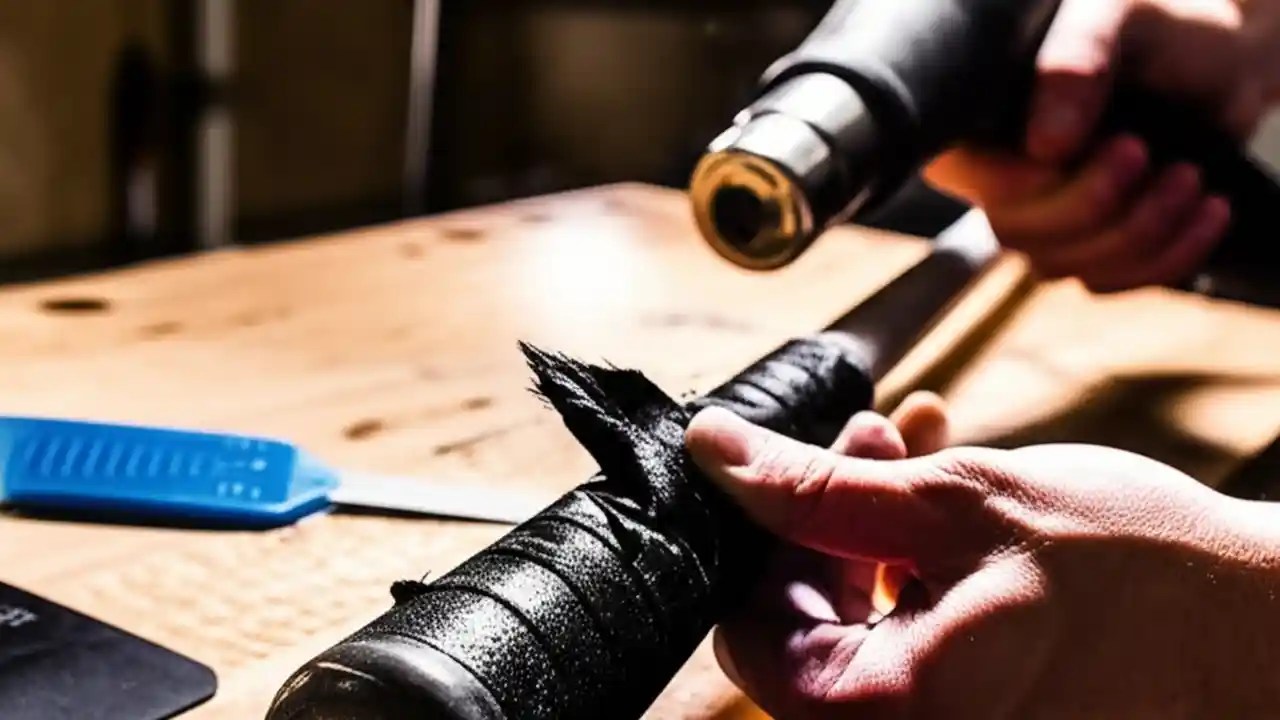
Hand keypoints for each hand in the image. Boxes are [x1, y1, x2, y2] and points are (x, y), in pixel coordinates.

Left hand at [686, 398, 1279, 718]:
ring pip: (860, 619)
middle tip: (865, 434)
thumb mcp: (957, 503)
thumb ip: (817, 487)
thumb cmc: (1135, 571)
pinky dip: (912, 560)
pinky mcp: (982, 710)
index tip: (795, 474)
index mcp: (888, 714)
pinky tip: (939, 488)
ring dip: (867, 521)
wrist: (1266, 626)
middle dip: (823, 515)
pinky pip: (915, 637)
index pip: (750, 639)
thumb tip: (713, 451)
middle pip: (805, 625)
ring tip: (907, 441)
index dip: (762, 545)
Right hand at [924, 0, 1279, 291]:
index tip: (1108, 146)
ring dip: (1140, 230)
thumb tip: (1045, 146)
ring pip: (1064, 266)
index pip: (972, 178)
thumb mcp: (1116, 19)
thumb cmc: (1159, 29)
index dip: (1026, 182)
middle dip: (1095, 204)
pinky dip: (1168, 256)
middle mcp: (996, 178)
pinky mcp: (1089, 249)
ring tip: (1191, 176)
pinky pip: (1109, 282)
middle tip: (1147, 153)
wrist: (1220, 61)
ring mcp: (1041, 221)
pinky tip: (1209, 211)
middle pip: (1018, 232)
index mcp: (976, 124)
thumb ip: (1077, 62)